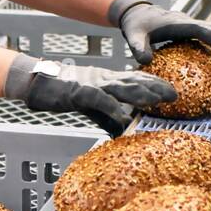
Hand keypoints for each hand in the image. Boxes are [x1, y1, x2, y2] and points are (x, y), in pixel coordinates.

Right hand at [4, 56, 176, 138]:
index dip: (154, 85)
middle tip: (174, 94)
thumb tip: (123, 131)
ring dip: (140, 93)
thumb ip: (107, 117)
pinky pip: (98, 99)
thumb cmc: (61, 92)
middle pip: (134, 81)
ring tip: (157, 100)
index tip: (171, 91)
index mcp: (106, 80)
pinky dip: (112, 107)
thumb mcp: (89, 106)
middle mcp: (103, 79)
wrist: (36, 82)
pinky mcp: (78, 92)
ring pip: (120, 87)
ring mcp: (91, 84)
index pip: (135, 80)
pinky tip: (123, 115)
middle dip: (154, 87)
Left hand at [107, 0, 210, 65]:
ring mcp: (190, 24)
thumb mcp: (133, 36)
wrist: (138, 12)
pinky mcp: (190, 29)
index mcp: (175, 22)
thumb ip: (138, 48)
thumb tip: (145, 61)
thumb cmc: (136, 25)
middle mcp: (186, 21)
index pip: (196, 28)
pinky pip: (208, 34)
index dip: (210, 35)